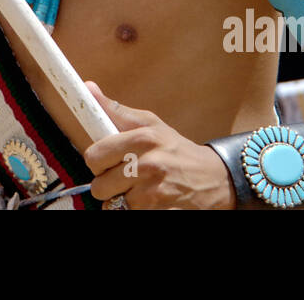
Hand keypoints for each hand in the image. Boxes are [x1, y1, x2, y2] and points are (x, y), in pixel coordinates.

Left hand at [83, 82, 236, 209]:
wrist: (214, 177)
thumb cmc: (175, 148)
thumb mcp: (150, 124)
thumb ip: (116, 110)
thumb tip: (88, 88)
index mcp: (143, 138)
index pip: (94, 156)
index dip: (97, 162)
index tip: (106, 162)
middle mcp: (148, 164)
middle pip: (99, 186)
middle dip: (108, 184)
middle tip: (124, 177)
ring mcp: (154, 192)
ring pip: (113, 204)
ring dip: (122, 200)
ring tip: (139, 189)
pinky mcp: (160, 211)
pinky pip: (129, 214)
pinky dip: (136, 210)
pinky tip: (149, 201)